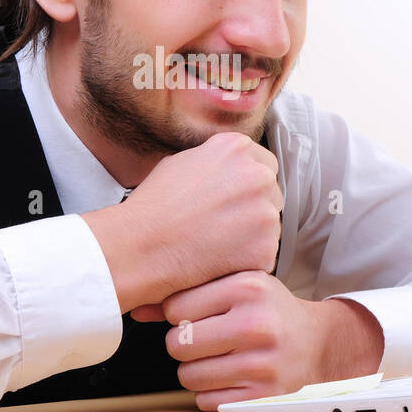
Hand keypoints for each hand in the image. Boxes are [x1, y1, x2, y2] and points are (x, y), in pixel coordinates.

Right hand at [81, 132, 281, 310]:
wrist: (140, 246)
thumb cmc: (153, 206)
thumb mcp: (181, 162)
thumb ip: (215, 160)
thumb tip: (228, 166)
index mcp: (238, 149)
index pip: (264, 164)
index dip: (247, 185)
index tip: (233, 200)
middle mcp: (257, 175)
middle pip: (270, 194)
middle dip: (252, 209)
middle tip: (222, 226)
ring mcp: (265, 213)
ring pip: (269, 226)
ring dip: (251, 236)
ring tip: (215, 245)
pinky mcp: (266, 248)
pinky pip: (264, 256)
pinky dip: (247, 262)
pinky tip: (218, 261)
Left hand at [131, 270, 383, 411]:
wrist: (318, 344)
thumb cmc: (269, 311)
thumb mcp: (237, 285)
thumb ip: (189, 291)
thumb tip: (136, 308)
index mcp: (248, 287)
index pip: (176, 307)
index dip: (179, 314)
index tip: (197, 315)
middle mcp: (256, 324)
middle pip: (177, 343)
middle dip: (184, 344)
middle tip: (205, 339)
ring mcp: (260, 364)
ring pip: (187, 375)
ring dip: (196, 370)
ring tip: (219, 357)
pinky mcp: (261, 396)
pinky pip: (205, 401)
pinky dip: (211, 392)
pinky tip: (231, 376)